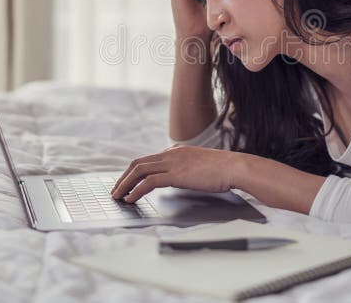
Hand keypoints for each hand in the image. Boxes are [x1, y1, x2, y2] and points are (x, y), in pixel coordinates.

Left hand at [111, 145, 240, 202]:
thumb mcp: (201, 166)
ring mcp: (172, 162)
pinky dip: (136, 191)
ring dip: (124, 184)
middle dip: (123, 177)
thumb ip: (187, 169)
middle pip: (138, 163)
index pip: (148, 159)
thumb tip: (182, 178)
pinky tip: (131, 199)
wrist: (234, 167)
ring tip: (117, 197)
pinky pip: (148, 182)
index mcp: (176, 151)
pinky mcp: (175, 174)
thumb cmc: (223, 170)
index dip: (134, 171)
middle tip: (116, 190)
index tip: (127, 182)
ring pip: (139, 171)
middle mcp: (171, 153)